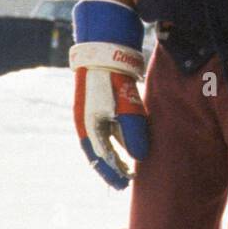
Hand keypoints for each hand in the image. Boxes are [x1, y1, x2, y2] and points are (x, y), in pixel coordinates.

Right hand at [69, 0, 149, 189]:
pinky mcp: (104, 100)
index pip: (98, 156)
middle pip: (100, 150)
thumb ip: (132, 132)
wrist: (106, 43)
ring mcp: (95, 109)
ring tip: (129, 167)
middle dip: (112, 166)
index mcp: (88, 124)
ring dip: (117, 152)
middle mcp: (89, 119)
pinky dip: (120, 137)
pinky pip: (111, 126)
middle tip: (126, 181)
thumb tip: (139, 156)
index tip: (122, 185)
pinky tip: (131, 142)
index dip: (110, 172)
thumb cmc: (112, 76)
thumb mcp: (124, 106)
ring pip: (106, 138)